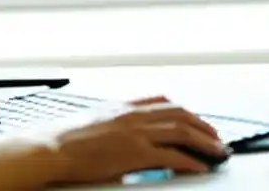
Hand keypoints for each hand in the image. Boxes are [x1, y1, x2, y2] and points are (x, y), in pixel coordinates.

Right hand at [41, 95, 228, 183]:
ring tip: (217, 150)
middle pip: (179, 114)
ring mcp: (135, 132)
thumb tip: (123, 129)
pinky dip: (189, 161)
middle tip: (216, 137)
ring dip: (204, 141)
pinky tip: (200, 167)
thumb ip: (114, 120)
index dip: (184, 111)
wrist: (51, 148)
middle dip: (201, 125)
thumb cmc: (65, 139)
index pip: (163, 101)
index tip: (195, 118)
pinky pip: (171, 156)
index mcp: (124, 107)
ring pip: (181, 131)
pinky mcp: (134, 153)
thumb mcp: (94, 119)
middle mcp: (133, 115)